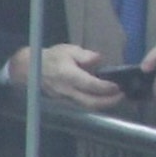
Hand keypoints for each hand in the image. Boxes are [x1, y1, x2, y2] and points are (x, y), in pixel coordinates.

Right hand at [8, 44, 122, 109]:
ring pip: (87, 107)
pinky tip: (106, 99)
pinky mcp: (66, 102)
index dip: (105, 88)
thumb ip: (84, 55)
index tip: (118, 87)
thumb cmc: (53, 57)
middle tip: (123, 95)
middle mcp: (67, 89)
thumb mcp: (68, 50)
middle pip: (90, 102)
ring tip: (117, 98)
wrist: (32, 68)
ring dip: (104, 105)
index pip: (89, 85)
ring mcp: (66, 98)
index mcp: (67, 75)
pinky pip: (83, 106)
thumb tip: (98, 58)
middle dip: (109, 101)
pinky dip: (96, 104)